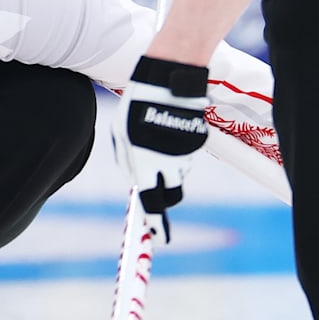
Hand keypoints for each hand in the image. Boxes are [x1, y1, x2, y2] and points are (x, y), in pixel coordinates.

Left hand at [120, 55, 210, 218]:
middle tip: (157, 180)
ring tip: (158, 136)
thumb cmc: (137, 107)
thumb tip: (135, 184)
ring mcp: (186, 154)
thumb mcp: (121, 134)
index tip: (159, 239)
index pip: (153, 203)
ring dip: (170, 165)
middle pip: (171, 195)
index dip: (157, 224)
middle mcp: (169, 164)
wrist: (168, 80)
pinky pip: (186, 154)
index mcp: (146, 164)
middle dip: (165, 195)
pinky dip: (178, 148)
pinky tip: (169, 127)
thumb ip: (127, 162)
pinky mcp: (197, 143)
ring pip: (180, 173)